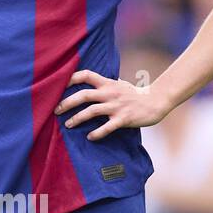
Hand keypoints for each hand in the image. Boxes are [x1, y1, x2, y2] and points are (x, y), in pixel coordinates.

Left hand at [54, 69, 171, 139]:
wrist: (156, 101)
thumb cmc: (136, 94)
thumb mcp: (120, 85)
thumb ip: (106, 84)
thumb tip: (92, 83)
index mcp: (108, 83)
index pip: (86, 75)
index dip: (71, 78)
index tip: (58, 85)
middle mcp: (110, 93)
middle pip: (84, 95)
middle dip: (67, 102)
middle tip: (56, 110)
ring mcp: (117, 106)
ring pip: (92, 111)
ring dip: (77, 118)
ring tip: (68, 125)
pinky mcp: (124, 119)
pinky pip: (107, 127)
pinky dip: (97, 133)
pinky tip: (90, 137)